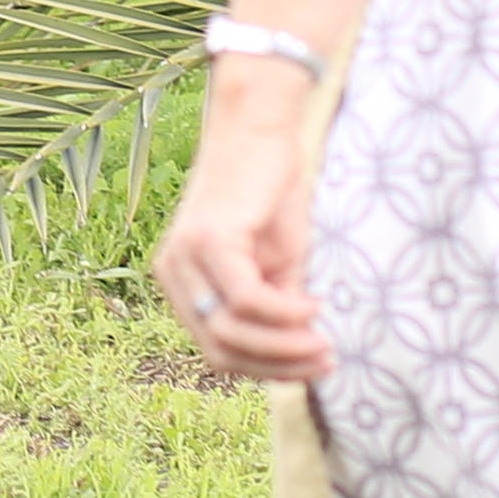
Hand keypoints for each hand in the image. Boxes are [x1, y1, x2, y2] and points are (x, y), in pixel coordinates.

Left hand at [153, 57, 336, 383]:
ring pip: (230, 331)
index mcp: (182, 284)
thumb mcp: (275, 265)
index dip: (268, 369)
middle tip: (326, 361)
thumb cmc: (270, 194)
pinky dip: (283, 312)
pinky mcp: (208, 238)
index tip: (315, 366)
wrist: (260, 128)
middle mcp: (172, 273)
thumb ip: (273, 312)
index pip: (218, 350)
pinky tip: (312, 305)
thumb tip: (293, 365)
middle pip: (221, 351)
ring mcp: (185, 256)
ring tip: (324, 341)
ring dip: (284, 347)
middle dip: (278, 366)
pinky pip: (244, 299)